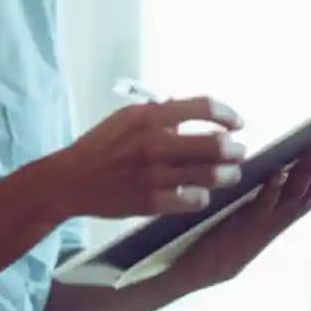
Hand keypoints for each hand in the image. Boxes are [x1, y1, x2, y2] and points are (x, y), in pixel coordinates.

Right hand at [44, 97, 248, 218]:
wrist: (70, 181)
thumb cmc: (99, 146)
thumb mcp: (125, 118)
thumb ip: (158, 114)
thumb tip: (188, 109)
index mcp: (148, 117)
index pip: (202, 108)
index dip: (227, 114)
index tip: (236, 123)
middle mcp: (154, 143)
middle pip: (213, 144)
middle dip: (234, 149)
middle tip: (239, 152)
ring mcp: (153, 175)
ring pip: (208, 175)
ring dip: (226, 174)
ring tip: (231, 174)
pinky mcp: (151, 202)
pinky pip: (192, 200)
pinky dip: (202, 196)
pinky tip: (201, 194)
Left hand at [169, 127, 310, 290]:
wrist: (207, 265)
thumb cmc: (233, 229)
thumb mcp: (263, 203)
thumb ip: (278, 181)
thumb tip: (291, 154)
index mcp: (290, 207)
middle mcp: (285, 215)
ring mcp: (267, 221)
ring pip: (295, 195)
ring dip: (308, 171)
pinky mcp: (244, 226)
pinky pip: (260, 206)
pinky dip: (271, 190)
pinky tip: (277, 172)